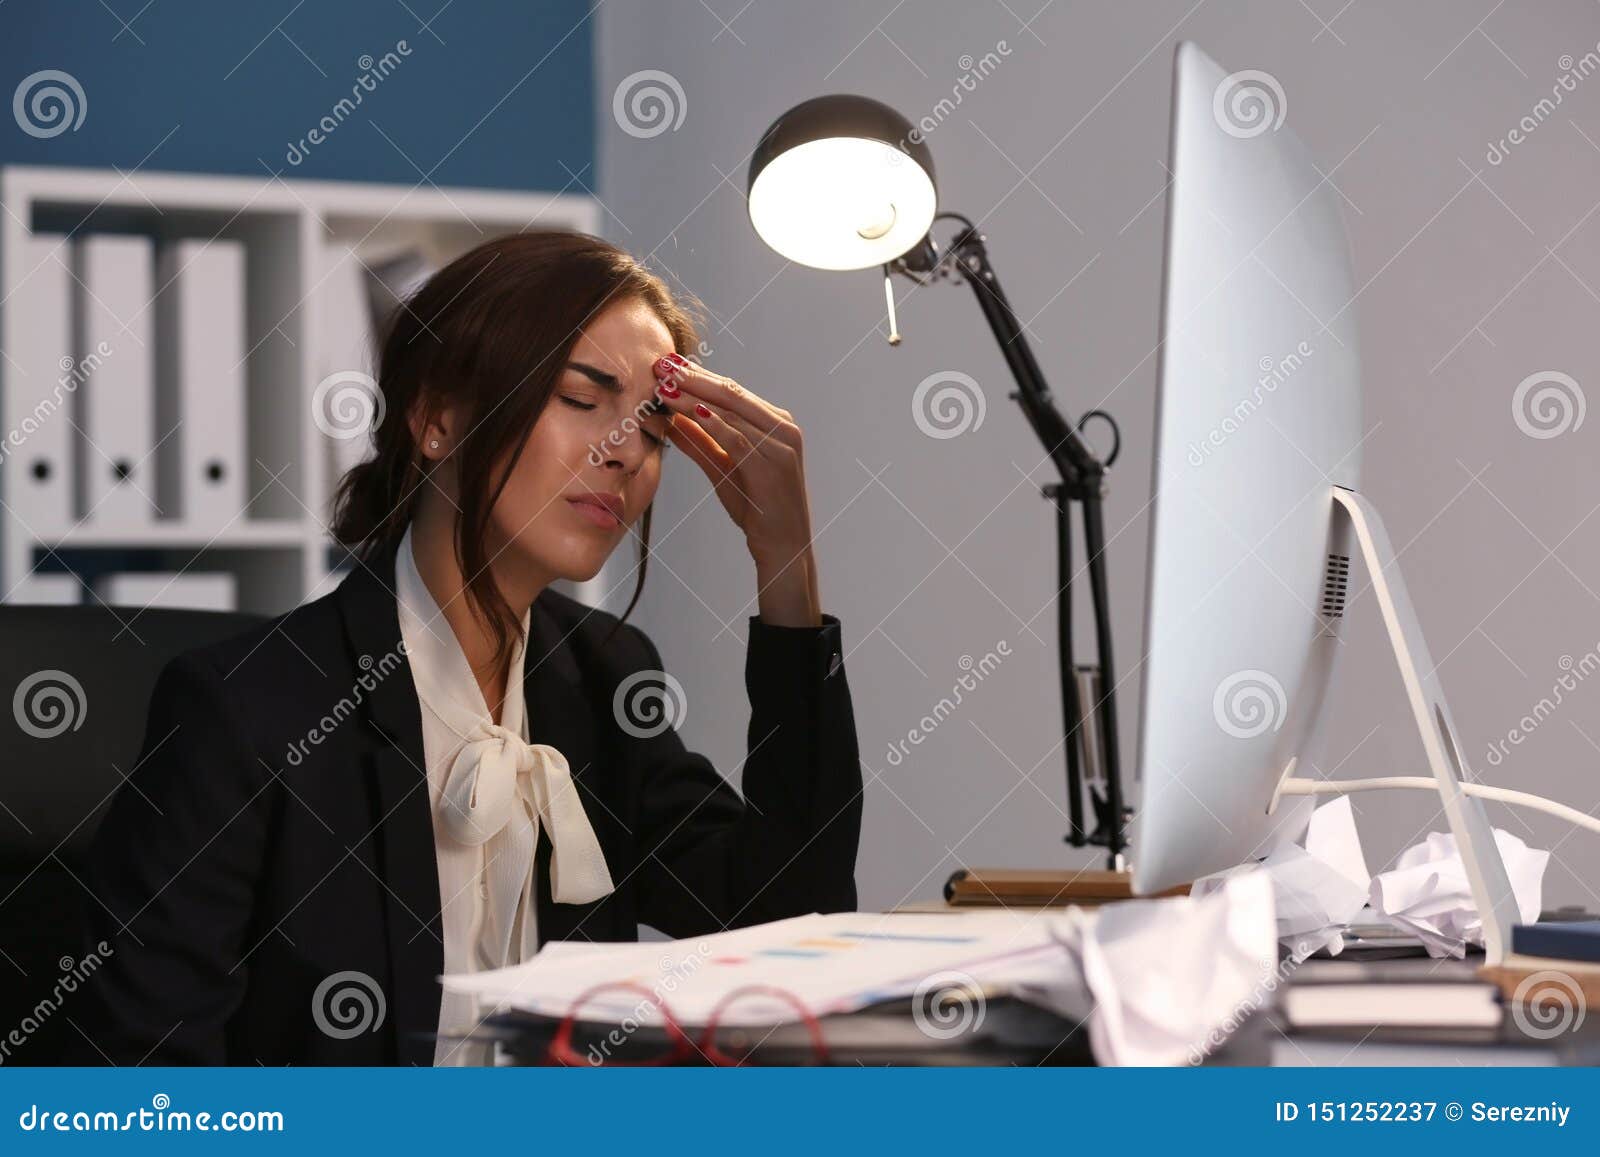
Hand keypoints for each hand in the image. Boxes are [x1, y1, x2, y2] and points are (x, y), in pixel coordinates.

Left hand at [651, 353, 820, 627]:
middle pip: (731, 393)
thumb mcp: (722, 469)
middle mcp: (782, 426)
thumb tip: (667, 420)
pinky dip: (716, 424)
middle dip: (692, 378)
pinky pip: (741, 438)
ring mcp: (782, 444)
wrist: (783, 546)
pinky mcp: (776, 464)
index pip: (729, 390)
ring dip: (695, 397)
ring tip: (664, 387)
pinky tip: (691, 413)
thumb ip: (699, 442)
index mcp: (772, 421)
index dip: (695, 376)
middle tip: (659, 364)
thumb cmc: (757, 507)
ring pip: (733, 412)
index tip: (663, 365)